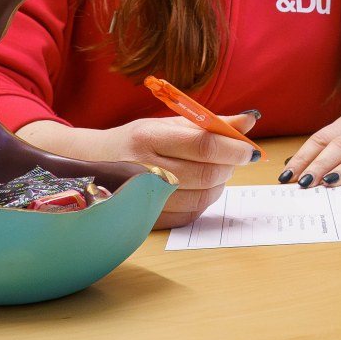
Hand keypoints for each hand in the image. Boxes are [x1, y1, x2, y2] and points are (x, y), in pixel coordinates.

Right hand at [18, 114, 258, 228]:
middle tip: (234, 159)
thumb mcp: (168, 123)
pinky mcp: (144, 219)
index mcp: (148, 137)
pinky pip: (189, 216)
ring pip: (201, 198)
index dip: (234, 148)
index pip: (203, 144)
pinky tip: (200, 189)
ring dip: (219, 185)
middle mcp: (142, 168)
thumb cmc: (137, 140)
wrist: (90, 165)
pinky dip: (204, 202)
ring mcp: (141, 198)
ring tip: (216, 172)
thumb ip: (211, 123)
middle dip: (229, 167)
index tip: (250, 150)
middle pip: (205, 174)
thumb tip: (250, 121)